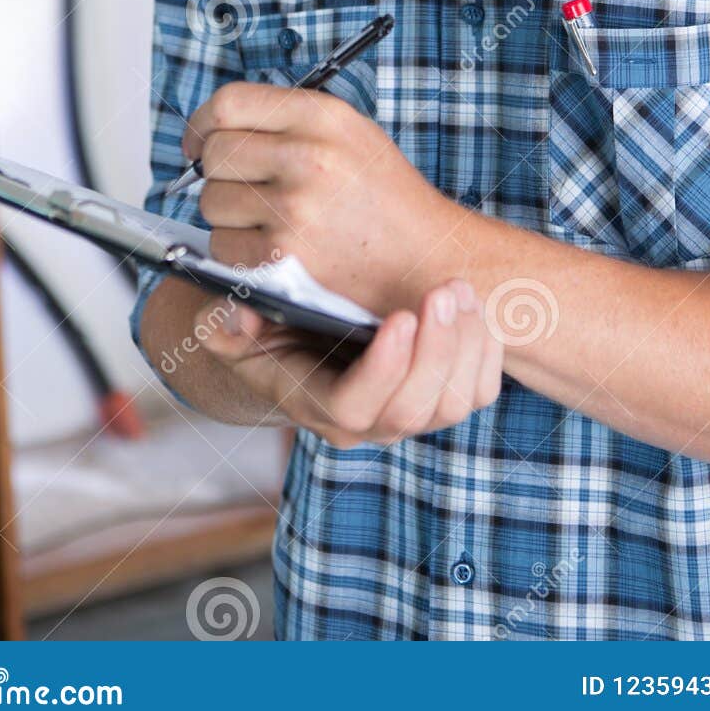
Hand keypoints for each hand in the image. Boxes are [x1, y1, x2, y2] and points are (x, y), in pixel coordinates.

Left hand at [184, 81, 461, 313]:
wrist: (425, 258)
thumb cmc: (386, 200)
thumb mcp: (350, 135)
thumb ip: (289, 123)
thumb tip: (216, 130)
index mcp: (323, 116)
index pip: (230, 103)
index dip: (202, 124)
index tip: (198, 142)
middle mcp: (307, 155)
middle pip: (215, 154)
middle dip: (217, 174)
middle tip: (242, 189)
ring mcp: (294, 207)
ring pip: (212, 203)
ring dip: (228, 216)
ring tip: (269, 222)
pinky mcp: (284, 255)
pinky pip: (222, 247)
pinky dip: (236, 252)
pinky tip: (271, 250)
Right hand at [199, 278, 502, 447]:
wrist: (297, 341)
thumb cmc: (261, 330)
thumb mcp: (228, 324)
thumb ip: (223, 324)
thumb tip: (233, 316)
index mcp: (315, 404)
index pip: (354, 407)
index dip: (382, 369)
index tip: (399, 317)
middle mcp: (367, 422)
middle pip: (413, 408)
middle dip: (436, 350)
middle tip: (443, 291)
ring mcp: (408, 414)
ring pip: (453, 402)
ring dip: (466, 345)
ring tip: (459, 287)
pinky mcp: (440, 397)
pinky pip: (478, 390)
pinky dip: (486, 351)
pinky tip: (478, 306)